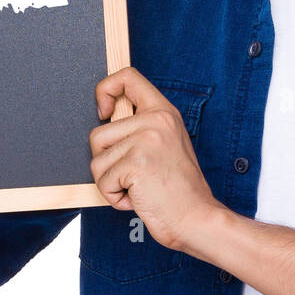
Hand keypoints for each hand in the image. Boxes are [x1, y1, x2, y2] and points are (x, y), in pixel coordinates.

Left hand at [90, 66, 223, 251]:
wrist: (196, 218)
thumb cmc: (179, 188)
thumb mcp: (166, 144)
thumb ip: (141, 127)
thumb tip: (105, 117)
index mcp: (163, 112)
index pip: (127, 77)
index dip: (105, 90)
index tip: (103, 113)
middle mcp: (156, 120)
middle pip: (98, 134)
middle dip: (107, 163)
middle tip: (135, 176)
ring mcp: (145, 140)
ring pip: (97, 161)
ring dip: (111, 182)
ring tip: (138, 187)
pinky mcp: (135, 163)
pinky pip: (103, 182)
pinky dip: (115, 197)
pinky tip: (139, 198)